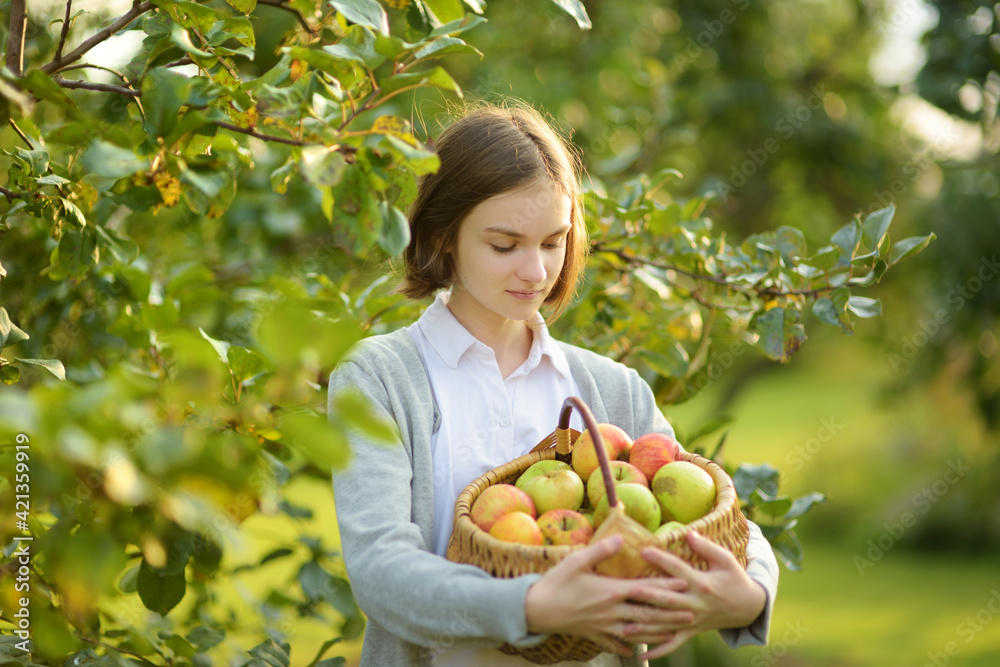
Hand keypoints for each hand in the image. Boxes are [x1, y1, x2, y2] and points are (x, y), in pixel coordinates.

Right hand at [524, 536, 691, 655]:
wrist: (535, 611)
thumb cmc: (556, 582)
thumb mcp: (577, 561)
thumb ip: (601, 550)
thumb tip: (621, 537)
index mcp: (611, 591)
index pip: (645, 589)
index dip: (666, 587)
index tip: (684, 584)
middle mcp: (612, 612)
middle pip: (648, 614)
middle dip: (671, 614)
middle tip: (692, 613)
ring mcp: (605, 627)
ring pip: (638, 633)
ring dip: (658, 632)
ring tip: (675, 631)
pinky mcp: (595, 636)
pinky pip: (616, 645)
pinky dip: (630, 648)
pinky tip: (639, 651)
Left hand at [632, 531, 766, 659]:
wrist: (749, 607)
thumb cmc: (734, 578)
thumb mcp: (726, 560)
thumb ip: (706, 547)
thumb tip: (688, 533)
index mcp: (702, 583)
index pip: (677, 569)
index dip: (661, 559)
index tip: (643, 550)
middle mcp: (695, 603)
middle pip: (668, 600)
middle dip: (647, 595)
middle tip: (627, 590)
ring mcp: (692, 620)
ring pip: (666, 624)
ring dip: (646, 626)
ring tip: (625, 625)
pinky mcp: (691, 631)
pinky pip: (673, 644)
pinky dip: (658, 651)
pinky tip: (642, 656)